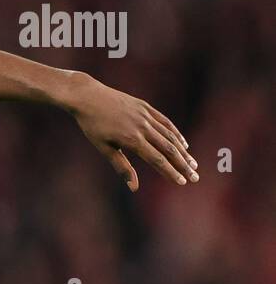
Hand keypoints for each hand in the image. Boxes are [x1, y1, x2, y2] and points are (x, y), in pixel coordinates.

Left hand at [68, 74, 196, 190]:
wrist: (88, 96)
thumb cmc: (92, 125)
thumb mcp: (103, 148)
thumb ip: (121, 167)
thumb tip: (134, 188)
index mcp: (131, 139)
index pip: (156, 160)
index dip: (170, 172)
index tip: (182, 182)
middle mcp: (142, 127)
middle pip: (168, 149)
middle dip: (182, 164)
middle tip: (194, 177)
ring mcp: (145, 115)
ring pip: (169, 136)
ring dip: (183, 151)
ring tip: (192, 163)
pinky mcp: (145, 107)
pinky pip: (165, 122)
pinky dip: (175, 134)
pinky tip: (182, 144)